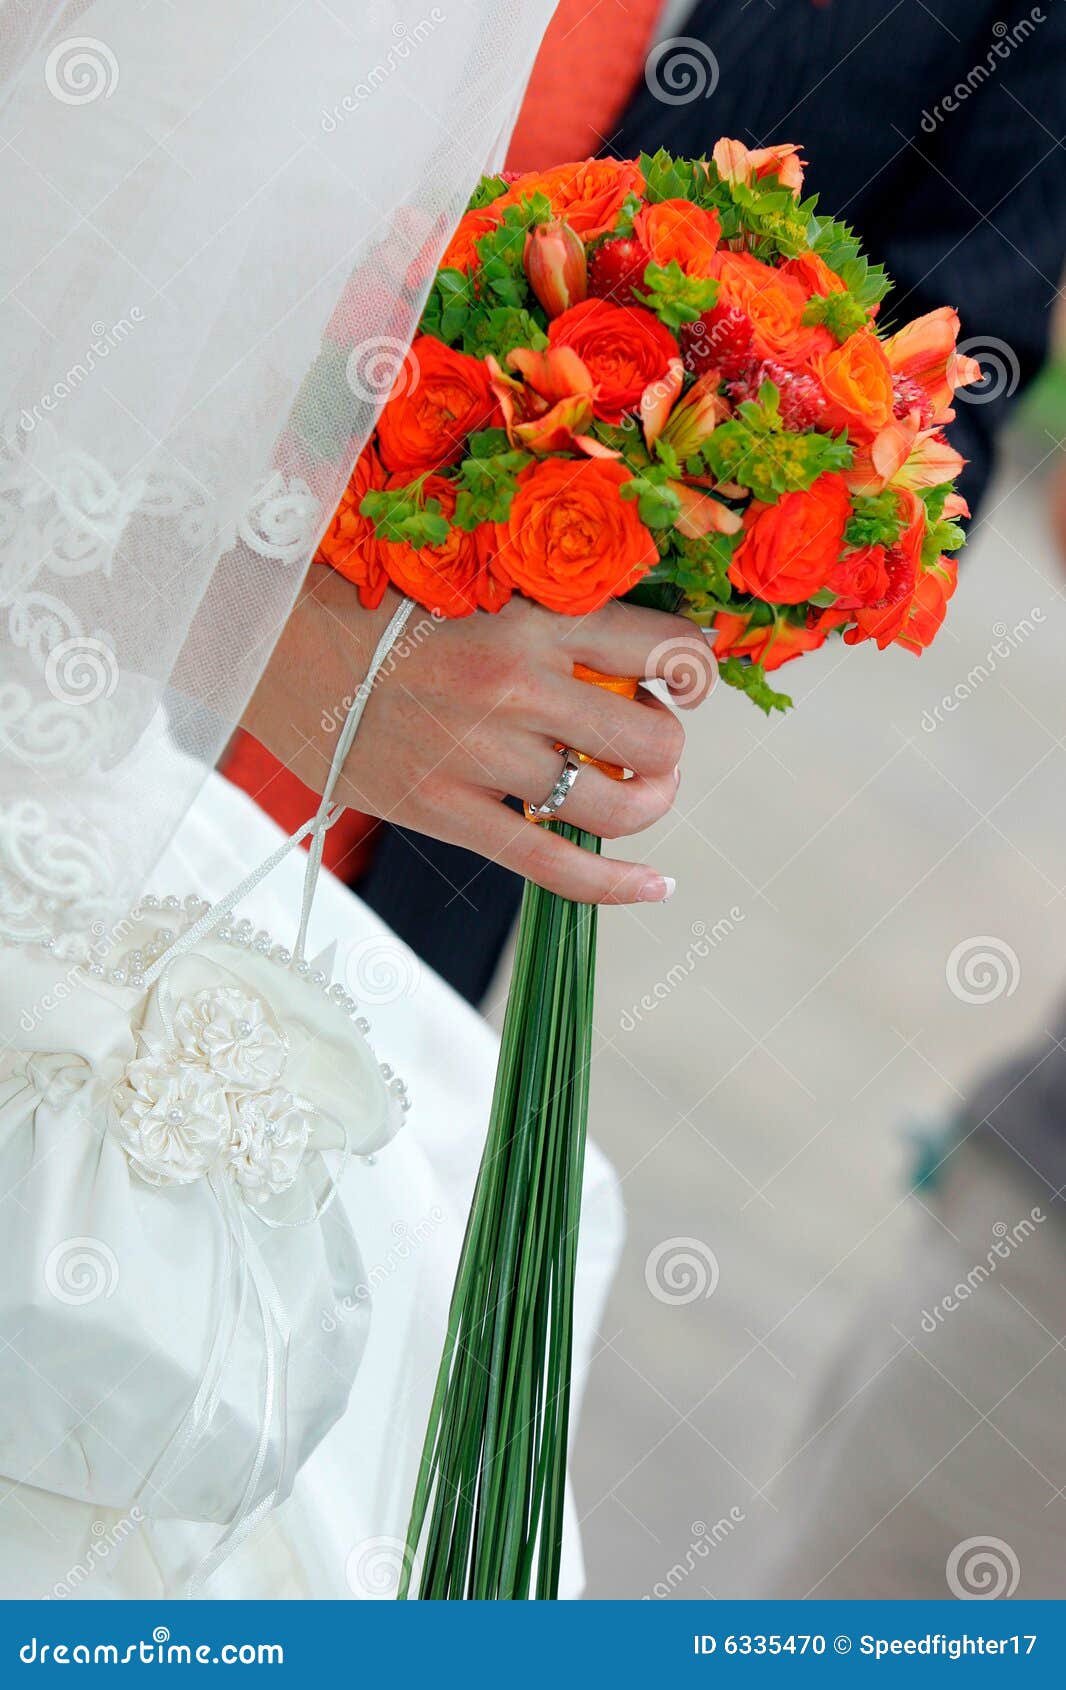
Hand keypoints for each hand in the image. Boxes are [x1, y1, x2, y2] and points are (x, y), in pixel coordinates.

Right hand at [242, 568, 716, 903]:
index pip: (662, 645)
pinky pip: (554, 864)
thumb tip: (627, 647)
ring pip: (616, 806)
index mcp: (530, 617)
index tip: (684, 679)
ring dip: (648, 804)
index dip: (693, 669)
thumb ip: (545, 612)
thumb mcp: (471, 581)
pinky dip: (616, 885)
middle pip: (653, 739)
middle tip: (646, 740)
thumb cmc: (372, 604)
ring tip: (638, 792)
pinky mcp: (447, 813)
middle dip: (668, 746)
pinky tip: (656, 885)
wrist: (273, 644)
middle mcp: (518, 686)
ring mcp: (483, 757)